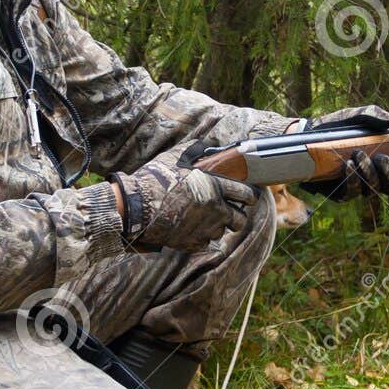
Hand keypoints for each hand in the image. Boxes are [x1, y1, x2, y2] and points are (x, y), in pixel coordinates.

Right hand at [114, 155, 258, 251]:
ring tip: (205, 219)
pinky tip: (191, 229)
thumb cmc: (157, 179)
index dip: (250, 196)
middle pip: (240, 219)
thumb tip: (204, 144)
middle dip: (237, 215)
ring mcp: (205, 229)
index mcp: (217, 188)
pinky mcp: (192, 243)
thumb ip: (194, 150)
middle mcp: (217, 211)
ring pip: (222, 232)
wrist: (137, 207)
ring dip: (217, 226)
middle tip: (229, 211)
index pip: (247, 194)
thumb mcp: (176, 157)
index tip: (249, 197)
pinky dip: (200, 237)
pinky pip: (204, 243)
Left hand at [297, 105, 388, 201]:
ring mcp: (355, 187)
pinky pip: (349, 194)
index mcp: (382, 164)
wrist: (306, 135)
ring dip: (368, 174)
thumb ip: (372, 115)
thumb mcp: (354, 116)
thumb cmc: (335, 126)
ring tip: (358, 154)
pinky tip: (348, 165)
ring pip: (370, 191)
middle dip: (388, 174)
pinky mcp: (337, 192)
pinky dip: (352, 180)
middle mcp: (371, 179)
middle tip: (381, 157)